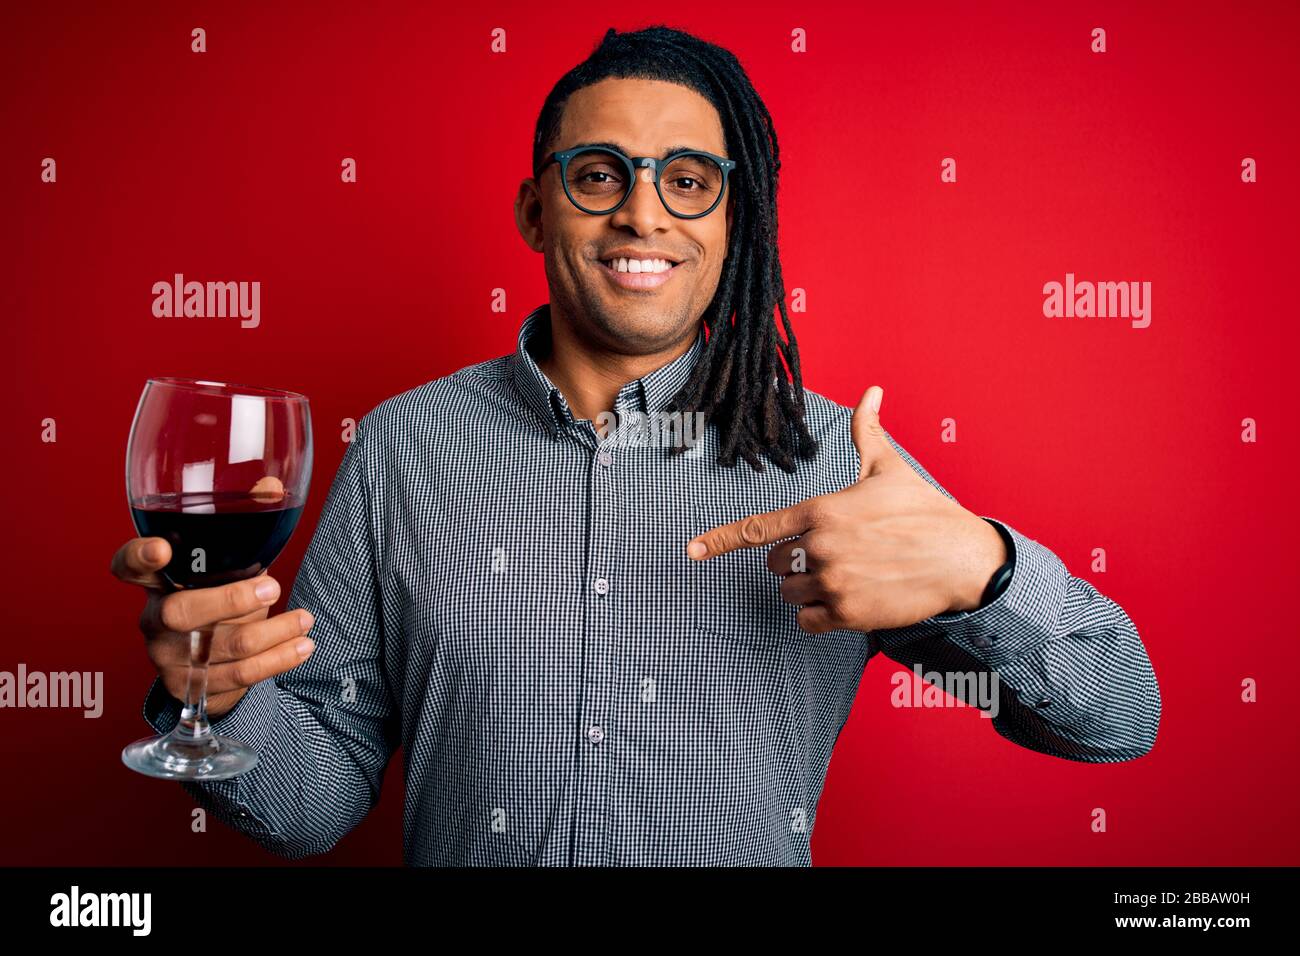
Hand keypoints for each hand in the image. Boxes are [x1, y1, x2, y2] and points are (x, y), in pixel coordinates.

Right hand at [110, 536, 315, 717]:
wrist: (210, 666)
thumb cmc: (218, 601)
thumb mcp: (227, 568)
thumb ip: (243, 531)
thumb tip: (271, 488)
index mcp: (156, 584)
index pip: (128, 566)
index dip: (137, 557)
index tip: (161, 547)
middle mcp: (155, 620)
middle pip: (179, 613)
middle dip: (230, 600)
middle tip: (273, 588)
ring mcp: (169, 657)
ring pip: (220, 647)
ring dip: (272, 632)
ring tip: (306, 619)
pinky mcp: (191, 687)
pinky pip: (239, 674)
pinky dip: (278, 659)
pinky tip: (302, 646)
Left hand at [686, 385, 1006, 632]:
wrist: (963, 559)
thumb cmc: (924, 513)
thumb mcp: (890, 470)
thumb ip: (867, 433)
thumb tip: (872, 392)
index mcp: (822, 510)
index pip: (759, 527)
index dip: (720, 540)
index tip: (692, 550)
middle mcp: (820, 546)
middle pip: (774, 564)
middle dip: (795, 561)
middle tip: (835, 554)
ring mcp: (832, 581)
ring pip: (789, 593)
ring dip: (808, 589)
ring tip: (848, 575)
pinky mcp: (847, 613)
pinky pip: (807, 621)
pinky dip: (819, 615)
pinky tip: (848, 600)